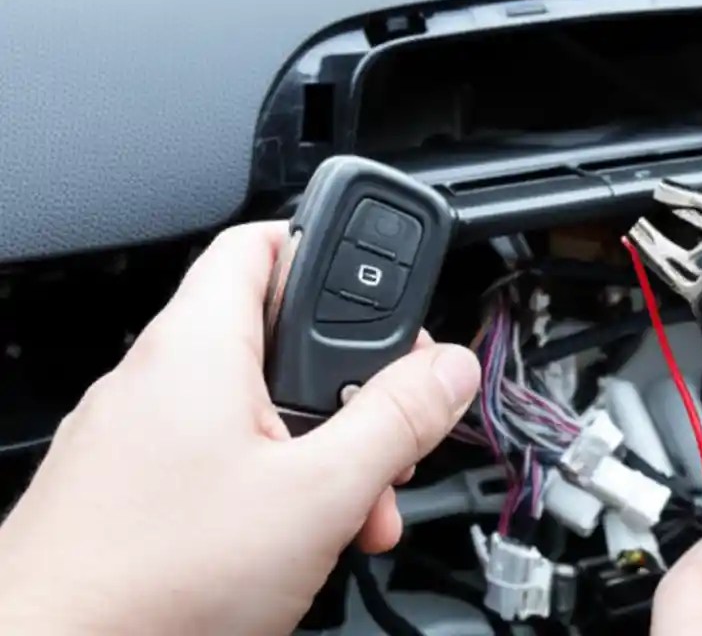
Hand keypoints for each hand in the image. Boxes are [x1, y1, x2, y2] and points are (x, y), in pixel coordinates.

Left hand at [0, 222, 480, 635]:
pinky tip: (297, 542)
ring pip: (256, 411)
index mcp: (197, 346)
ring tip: (352, 512)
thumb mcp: (317, 495)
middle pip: (278, 340)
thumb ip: (395, 420)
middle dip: (350, 390)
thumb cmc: (151, 582)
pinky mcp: (132, 489)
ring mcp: (138, 436)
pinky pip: (219, 459)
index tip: (388, 298)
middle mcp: (158, 377)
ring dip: (321, 452)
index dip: (333, 252)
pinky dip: (272, 486)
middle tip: (387, 438)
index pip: (264, 241)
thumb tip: (447, 369)